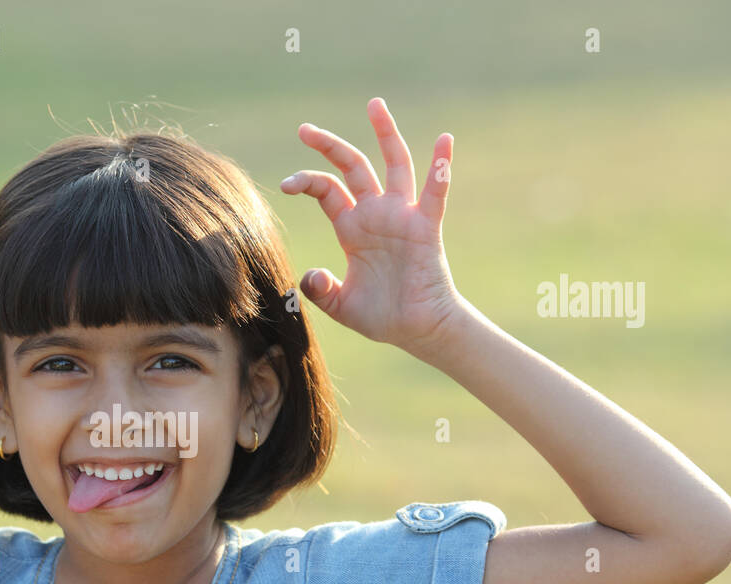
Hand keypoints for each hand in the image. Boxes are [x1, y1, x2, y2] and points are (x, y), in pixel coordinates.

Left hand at [281, 97, 462, 354]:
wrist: (417, 332)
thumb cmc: (382, 317)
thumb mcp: (340, 306)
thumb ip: (319, 291)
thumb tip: (307, 275)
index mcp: (352, 228)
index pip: (326, 191)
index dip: (306, 181)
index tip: (286, 184)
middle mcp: (376, 215)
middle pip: (353, 167)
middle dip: (329, 146)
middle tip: (304, 128)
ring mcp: (402, 218)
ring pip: (395, 165)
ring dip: (385, 134)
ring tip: (374, 105)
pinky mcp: (426, 229)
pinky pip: (436, 194)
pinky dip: (441, 168)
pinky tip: (444, 142)